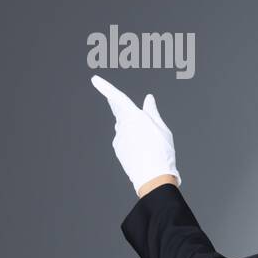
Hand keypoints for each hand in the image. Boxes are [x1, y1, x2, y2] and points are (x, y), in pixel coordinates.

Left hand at [91, 75, 181, 194]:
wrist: (153, 178)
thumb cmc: (162, 152)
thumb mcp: (162, 129)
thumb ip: (152, 112)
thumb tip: (149, 99)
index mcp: (134, 117)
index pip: (118, 98)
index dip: (105, 87)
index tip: (95, 79)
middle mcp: (123, 126)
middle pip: (118, 111)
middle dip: (115, 103)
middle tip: (111, 97)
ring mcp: (119, 139)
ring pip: (124, 127)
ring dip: (131, 126)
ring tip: (146, 135)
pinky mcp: (119, 149)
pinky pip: (124, 139)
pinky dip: (132, 139)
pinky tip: (143, 147)